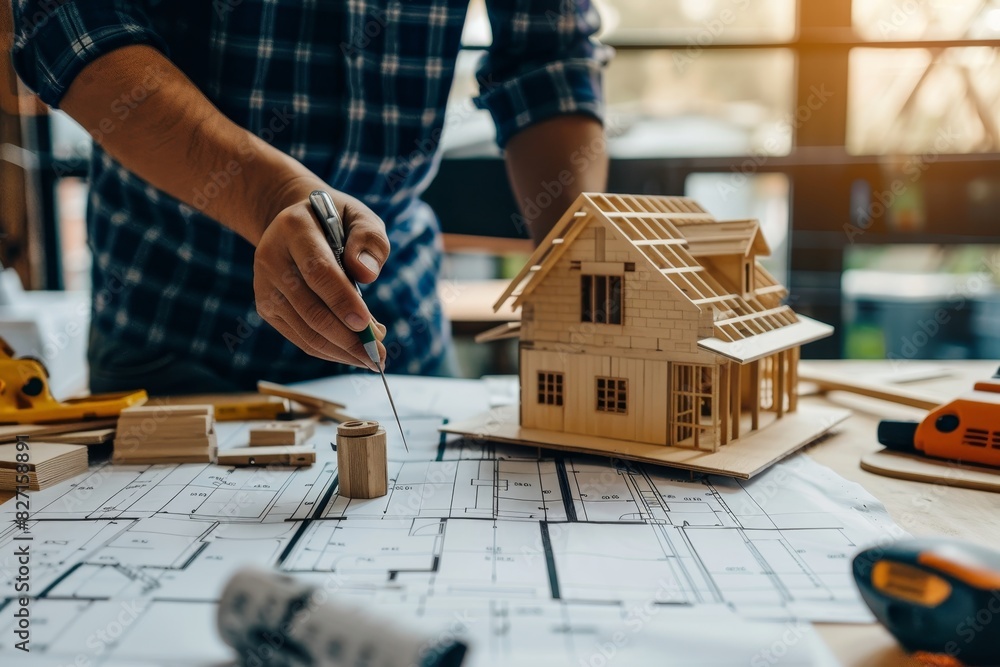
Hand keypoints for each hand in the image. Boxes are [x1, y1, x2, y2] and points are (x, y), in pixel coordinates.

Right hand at [253, 184, 389, 368]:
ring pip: (305, 330)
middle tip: (379, 354)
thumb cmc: (337, 222)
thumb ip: (369, 240)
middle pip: (311, 308)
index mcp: (294, 228)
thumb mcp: (359, 217)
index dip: (342, 300)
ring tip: (372, 358)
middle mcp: (271, 257)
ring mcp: (265, 286)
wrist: (297, 223)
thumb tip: (366, 274)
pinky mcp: (266, 308)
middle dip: (347, 337)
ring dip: (341, 350)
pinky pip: (300, 338)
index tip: (368, 326)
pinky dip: (329, 351)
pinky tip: (352, 353)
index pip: (318, 270)